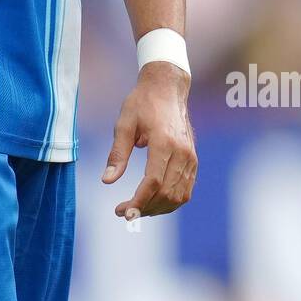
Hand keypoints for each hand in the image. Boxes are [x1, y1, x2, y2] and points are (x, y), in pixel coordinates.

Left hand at [102, 61, 195, 218]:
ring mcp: (190, 157)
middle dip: (144, 208)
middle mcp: (182, 152)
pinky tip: (153, 202)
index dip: (138, 201)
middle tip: (124, 213)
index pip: (153, 182)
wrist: (167, 88)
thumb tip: (107, 181)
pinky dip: (170, 201)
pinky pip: (186, 189)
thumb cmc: (142, 103)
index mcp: (164, 142)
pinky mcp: (193, 159)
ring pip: (178, 196)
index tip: (122, 212)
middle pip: (166, 193)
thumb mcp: (124, 124)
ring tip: (137, 209)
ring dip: (157, 208)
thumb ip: (117, 154)